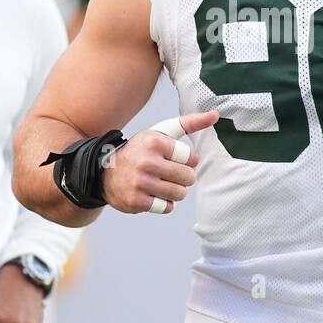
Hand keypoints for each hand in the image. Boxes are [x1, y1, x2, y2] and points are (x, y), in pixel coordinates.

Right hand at [101, 111, 217, 214]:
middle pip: (188, 177)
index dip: (188, 161)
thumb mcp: (161, 133)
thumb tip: (216, 115)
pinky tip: (153, 194)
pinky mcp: (137, 201)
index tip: (177, 159)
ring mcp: (141, 182)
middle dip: (184, 177)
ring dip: (175, 191)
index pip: (191, 157)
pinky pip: (167, 207)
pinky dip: (164, 203)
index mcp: (154, 142)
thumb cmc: (141, 151)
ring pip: (180, 194)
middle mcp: (146, 162)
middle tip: (171, 173)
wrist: (106, 173)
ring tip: (162, 183)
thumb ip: (189, 123)